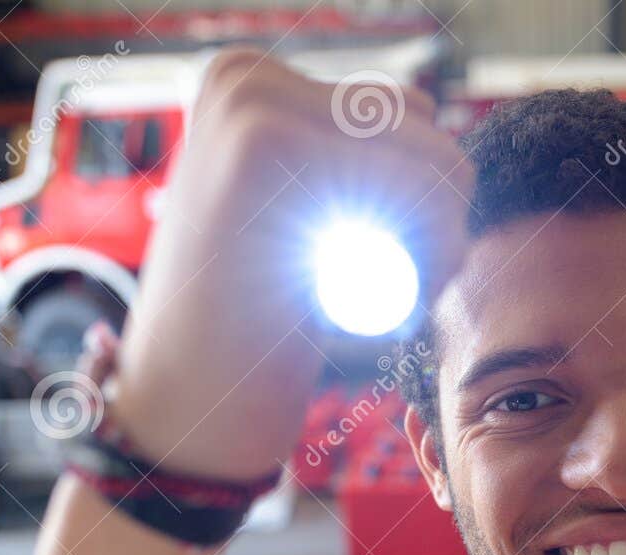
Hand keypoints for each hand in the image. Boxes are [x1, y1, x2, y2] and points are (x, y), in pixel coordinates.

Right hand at [106, 50, 469, 479]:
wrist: (181, 404)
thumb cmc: (243, 328)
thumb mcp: (282, 223)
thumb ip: (326, 162)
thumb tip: (422, 112)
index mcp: (249, 84)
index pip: (400, 109)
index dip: (427, 192)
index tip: (406, 267)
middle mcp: (246, 79)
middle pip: (419, 123)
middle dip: (440, 210)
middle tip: (412, 288)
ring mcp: (252, 105)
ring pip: (429, 151)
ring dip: (444, 233)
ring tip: (405, 299)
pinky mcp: (267, 145)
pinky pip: (414, 180)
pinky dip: (437, 245)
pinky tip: (405, 301)